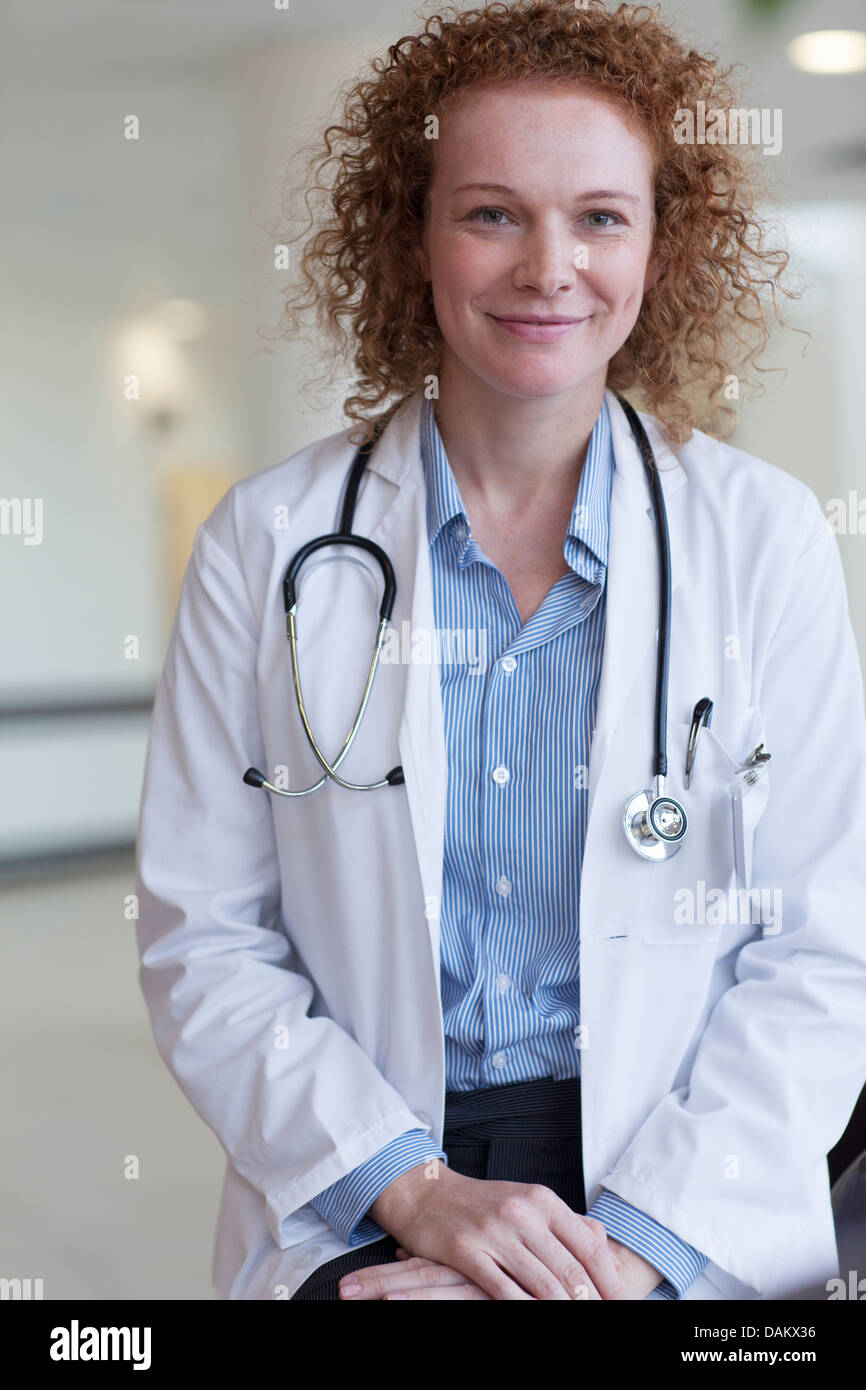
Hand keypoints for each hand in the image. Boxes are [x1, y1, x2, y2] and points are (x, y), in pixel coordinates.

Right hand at [364, 1163, 626, 1299]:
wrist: (427, 1194)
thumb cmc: (486, 1204)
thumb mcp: (531, 1204)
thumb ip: (569, 1227)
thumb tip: (609, 1258)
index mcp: (543, 1200)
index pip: (589, 1246)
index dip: (610, 1280)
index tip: (623, 1303)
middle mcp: (522, 1213)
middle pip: (570, 1270)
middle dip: (592, 1302)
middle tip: (606, 1318)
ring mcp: (494, 1231)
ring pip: (542, 1284)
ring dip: (564, 1310)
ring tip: (577, 1323)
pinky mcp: (466, 1251)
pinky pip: (503, 1290)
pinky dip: (524, 1309)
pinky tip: (536, 1319)